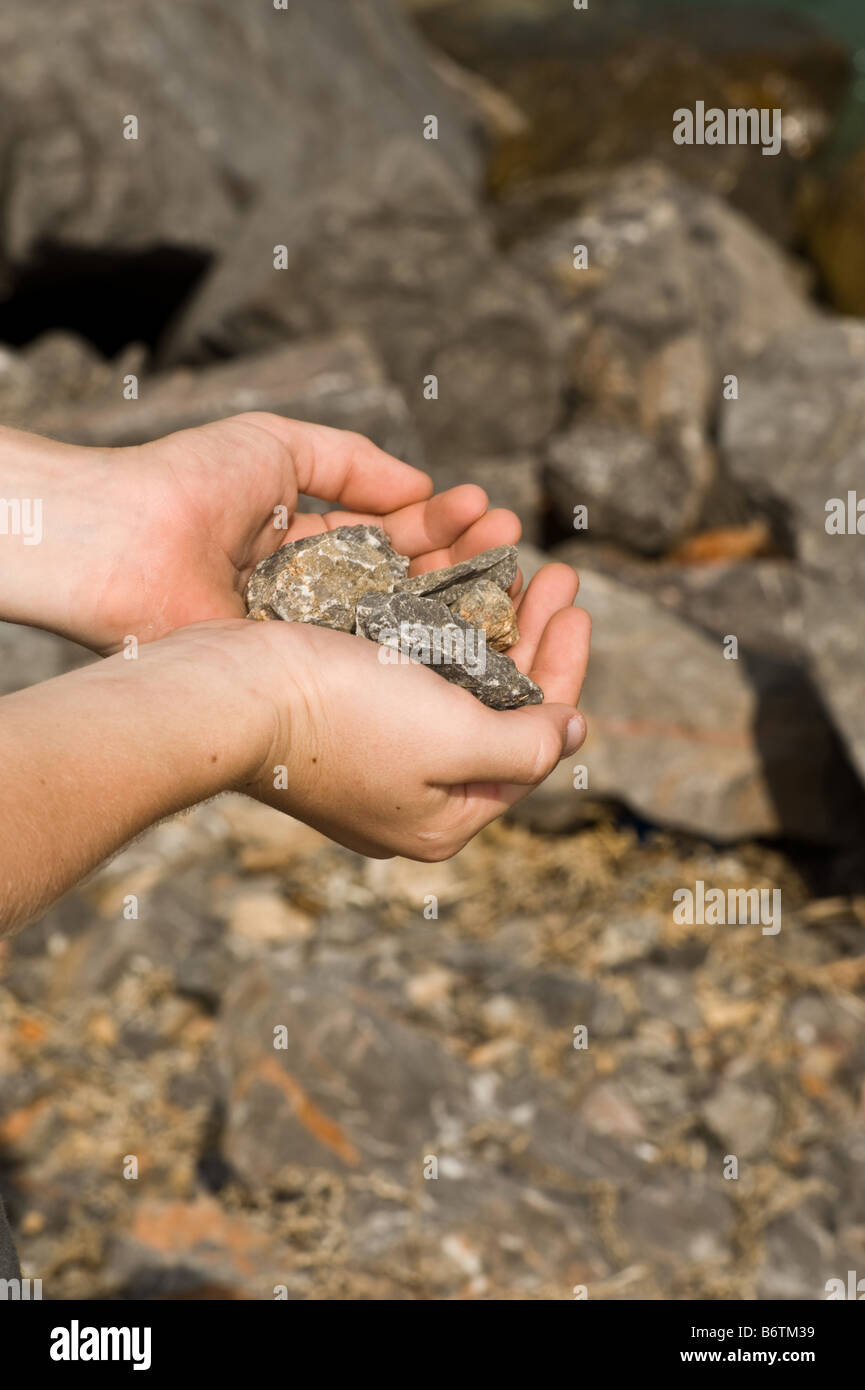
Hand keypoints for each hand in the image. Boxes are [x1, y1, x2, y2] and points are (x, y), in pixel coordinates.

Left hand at [0, 415, 520, 653]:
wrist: (123, 542)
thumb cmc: (188, 483)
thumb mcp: (281, 446)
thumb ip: (354, 462)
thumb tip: (420, 484)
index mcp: (304, 540)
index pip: (389, 536)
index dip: (441, 524)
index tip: (491, 511)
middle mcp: (312, 594)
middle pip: (403, 581)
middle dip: (462, 559)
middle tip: (516, 544)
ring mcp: (308, 637)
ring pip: (395, 623)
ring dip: (452, 598)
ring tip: (509, 571)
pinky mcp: (298, 673)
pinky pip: (367, 661)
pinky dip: (416, 645)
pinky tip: (465, 626)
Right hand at [237, 560, 589, 859]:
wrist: (226, 693)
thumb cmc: (343, 718)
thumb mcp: (454, 741)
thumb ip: (525, 747)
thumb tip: (573, 734)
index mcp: (444, 818)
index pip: (532, 744)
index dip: (563, 672)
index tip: (577, 609)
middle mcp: (411, 794)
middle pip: (497, 709)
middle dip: (531, 637)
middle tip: (557, 574)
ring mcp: (373, 755)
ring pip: (455, 681)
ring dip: (490, 621)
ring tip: (514, 563)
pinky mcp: (339, 714)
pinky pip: (411, 666)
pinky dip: (440, 624)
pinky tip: (456, 583)